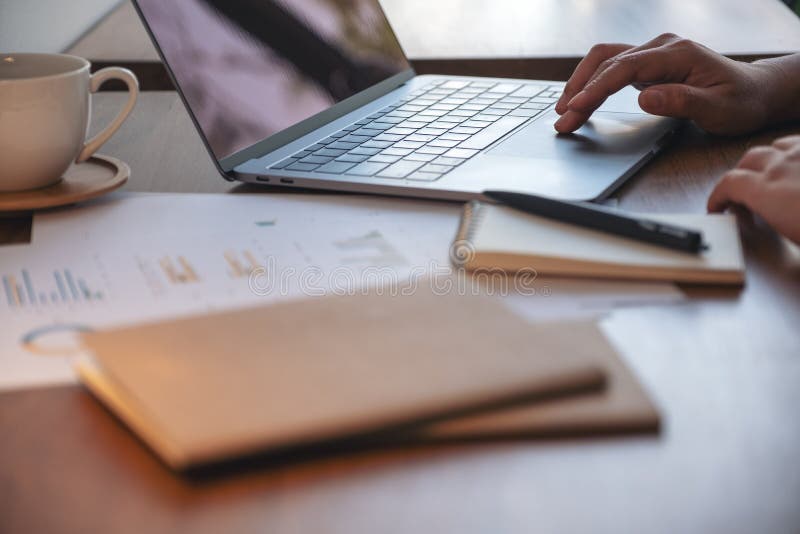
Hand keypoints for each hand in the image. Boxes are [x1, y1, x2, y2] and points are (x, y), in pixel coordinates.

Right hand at [554, 33, 794, 135]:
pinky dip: (590, 84)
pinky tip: (579, 102)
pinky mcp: (646, 65)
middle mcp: (660, 47)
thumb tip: (644, 98)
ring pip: (604, 60)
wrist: (754, 92)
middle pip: (607, 62)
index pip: (625, 68)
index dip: (597, 88)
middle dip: (579, 91)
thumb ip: (681, 102)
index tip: (576, 108)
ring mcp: (652, 54)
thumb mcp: (717, 109)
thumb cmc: (739, 101)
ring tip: (563, 112)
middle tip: (561, 121)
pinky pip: (610, 69)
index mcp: (676, 54)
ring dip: (580, 84)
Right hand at [708, 135, 799, 244]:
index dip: (717, 197)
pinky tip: (796, 166)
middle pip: (748, 160)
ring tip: (771, 175)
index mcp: (768, 189)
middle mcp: (784, 164)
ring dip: (767, 160)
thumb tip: (767, 220)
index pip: (728, 184)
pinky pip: (798, 142)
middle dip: (740, 176)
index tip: (717, 208)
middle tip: (743, 194)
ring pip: (775, 146)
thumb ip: (772, 221)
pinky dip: (792, 153)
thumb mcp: (792, 236)